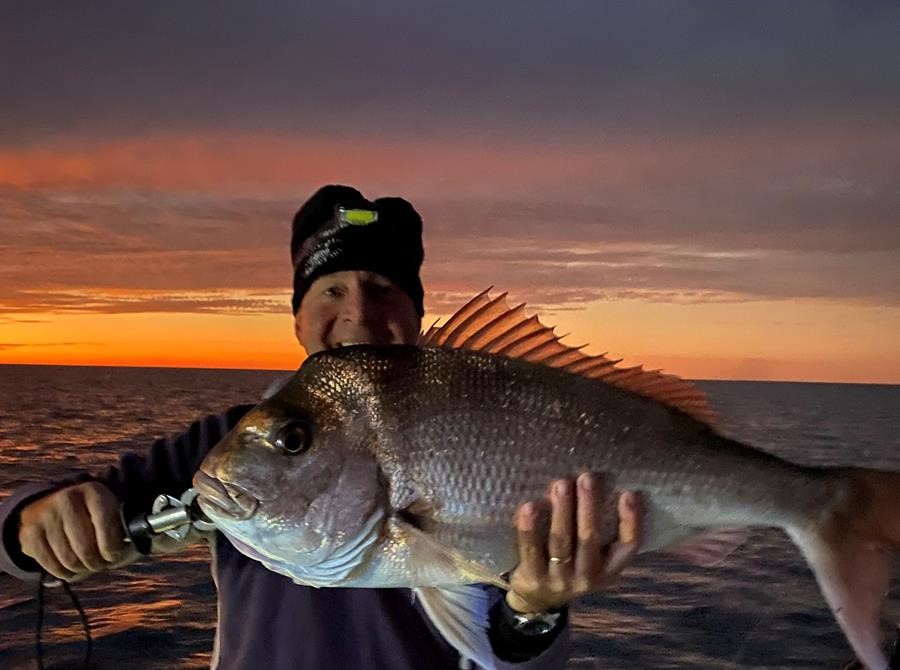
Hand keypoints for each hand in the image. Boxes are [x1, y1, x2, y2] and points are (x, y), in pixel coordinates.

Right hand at [18, 482, 137, 581]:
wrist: (45, 507)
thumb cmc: (89, 517)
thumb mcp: (110, 514)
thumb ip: (133, 529)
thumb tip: (167, 540)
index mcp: (95, 492)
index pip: (106, 525)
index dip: (112, 548)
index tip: (113, 555)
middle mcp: (68, 498)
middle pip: (86, 548)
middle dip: (96, 563)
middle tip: (99, 564)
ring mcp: (46, 514)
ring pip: (69, 559)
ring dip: (81, 569)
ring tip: (86, 564)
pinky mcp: (30, 532)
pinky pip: (51, 566)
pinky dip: (63, 573)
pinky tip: (70, 568)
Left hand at [506, 473, 641, 613]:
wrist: (537, 601)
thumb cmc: (569, 565)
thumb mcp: (591, 557)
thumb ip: (596, 528)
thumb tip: (595, 480)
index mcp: (609, 569)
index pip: (628, 546)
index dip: (631, 521)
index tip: (629, 493)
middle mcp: (588, 576)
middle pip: (589, 539)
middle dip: (589, 507)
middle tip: (587, 478)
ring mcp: (560, 579)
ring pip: (561, 542)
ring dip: (561, 512)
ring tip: (560, 485)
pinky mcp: (533, 578)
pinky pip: (530, 550)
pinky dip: (529, 528)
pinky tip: (528, 506)